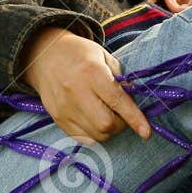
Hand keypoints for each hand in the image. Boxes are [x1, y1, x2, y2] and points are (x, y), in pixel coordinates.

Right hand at [20, 26, 151, 145]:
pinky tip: (95, 120)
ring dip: (109, 130)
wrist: (44, 56)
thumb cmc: (79, 54)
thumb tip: (134, 100)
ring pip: (96, 135)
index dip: (134, 118)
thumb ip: (121, 78)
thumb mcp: (104, 56)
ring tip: (108, 115)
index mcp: (91, 72)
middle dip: (121, 124)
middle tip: (122, 114)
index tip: (146, 132)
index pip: (117, 101)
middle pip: (106, 124)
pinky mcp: (58, 119)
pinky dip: (95, 134)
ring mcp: (64, 109)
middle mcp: (76, 92)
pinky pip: (83, 138)